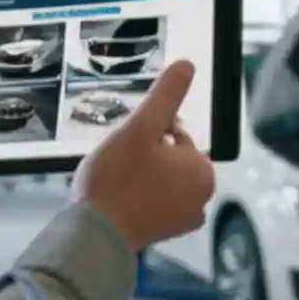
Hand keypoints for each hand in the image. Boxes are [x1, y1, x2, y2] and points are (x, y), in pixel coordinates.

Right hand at [72, 61, 214, 250]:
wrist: (95, 235)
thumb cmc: (118, 178)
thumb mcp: (141, 127)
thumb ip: (166, 96)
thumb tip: (188, 64)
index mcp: (203, 170)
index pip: (175, 134)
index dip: (147, 133)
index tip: (127, 144)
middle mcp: (202, 197)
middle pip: (169, 157)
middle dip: (146, 154)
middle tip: (118, 163)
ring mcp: (184, 219)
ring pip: (160, 179)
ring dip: (140, 174)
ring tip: (115, 180)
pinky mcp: (165, 233)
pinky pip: (154, 202)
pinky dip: (140, 198)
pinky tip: (119, 200)